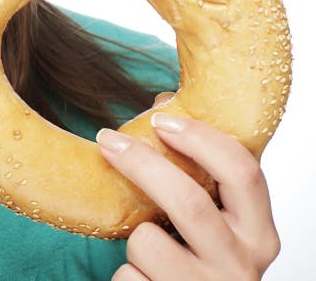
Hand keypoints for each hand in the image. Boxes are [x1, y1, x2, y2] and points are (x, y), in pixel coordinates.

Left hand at [96, 93, 280, 280]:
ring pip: (147, 241)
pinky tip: (145, 278)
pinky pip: (128, 275)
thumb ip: (200, 173)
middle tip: (107, 139)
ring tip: (148, 248)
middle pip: (188, 201)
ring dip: (134, 236)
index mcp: (258, 234)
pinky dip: (127, 272)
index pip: (243, 173)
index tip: (161, 120)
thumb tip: (162, 103)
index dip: (201, 139)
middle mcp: (240, 265)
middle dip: (141, 164)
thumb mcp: (219, 223)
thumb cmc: (205, 263)